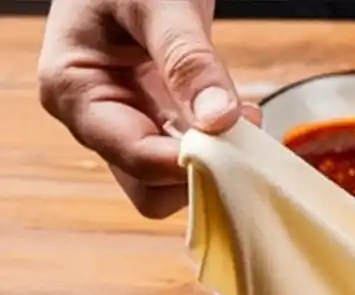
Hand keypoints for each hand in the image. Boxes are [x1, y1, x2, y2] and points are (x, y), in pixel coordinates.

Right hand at [37, 0, 258, 217]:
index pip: (133, 156)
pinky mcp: (152, 117)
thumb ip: (188, 59)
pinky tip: (242, 117)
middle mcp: (92, 117)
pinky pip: (185, 153)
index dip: (189, 163)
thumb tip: (219, 118)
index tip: (240, 145)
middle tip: (249, 132)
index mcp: (73, 90)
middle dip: (202, 170)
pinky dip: (218, 146)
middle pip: (147, 185)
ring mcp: (122, 120)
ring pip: (169, 179)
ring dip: (216, 161)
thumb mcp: (159, 4)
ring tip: (248, 117)